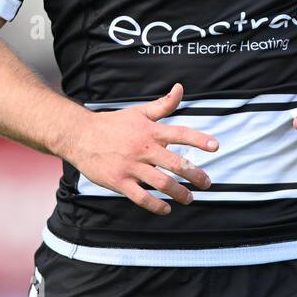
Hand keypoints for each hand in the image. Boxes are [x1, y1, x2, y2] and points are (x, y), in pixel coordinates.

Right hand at [68, 83, 218, 214]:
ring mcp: (131, 166)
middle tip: (206, 183)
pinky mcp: (119, 181)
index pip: (180, 134)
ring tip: (189, 198)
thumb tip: (180, 88)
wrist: (80, 136)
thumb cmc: (113, 124)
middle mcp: (143, 148)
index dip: (199, 140)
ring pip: (162, 183)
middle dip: (195, 175)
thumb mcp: (139, 112)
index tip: (215, 146)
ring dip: (179, 193)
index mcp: (150, 131)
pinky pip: (141, 197)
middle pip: (176, 163)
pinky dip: (156, 205)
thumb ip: (163, 105)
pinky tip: (166, 208)